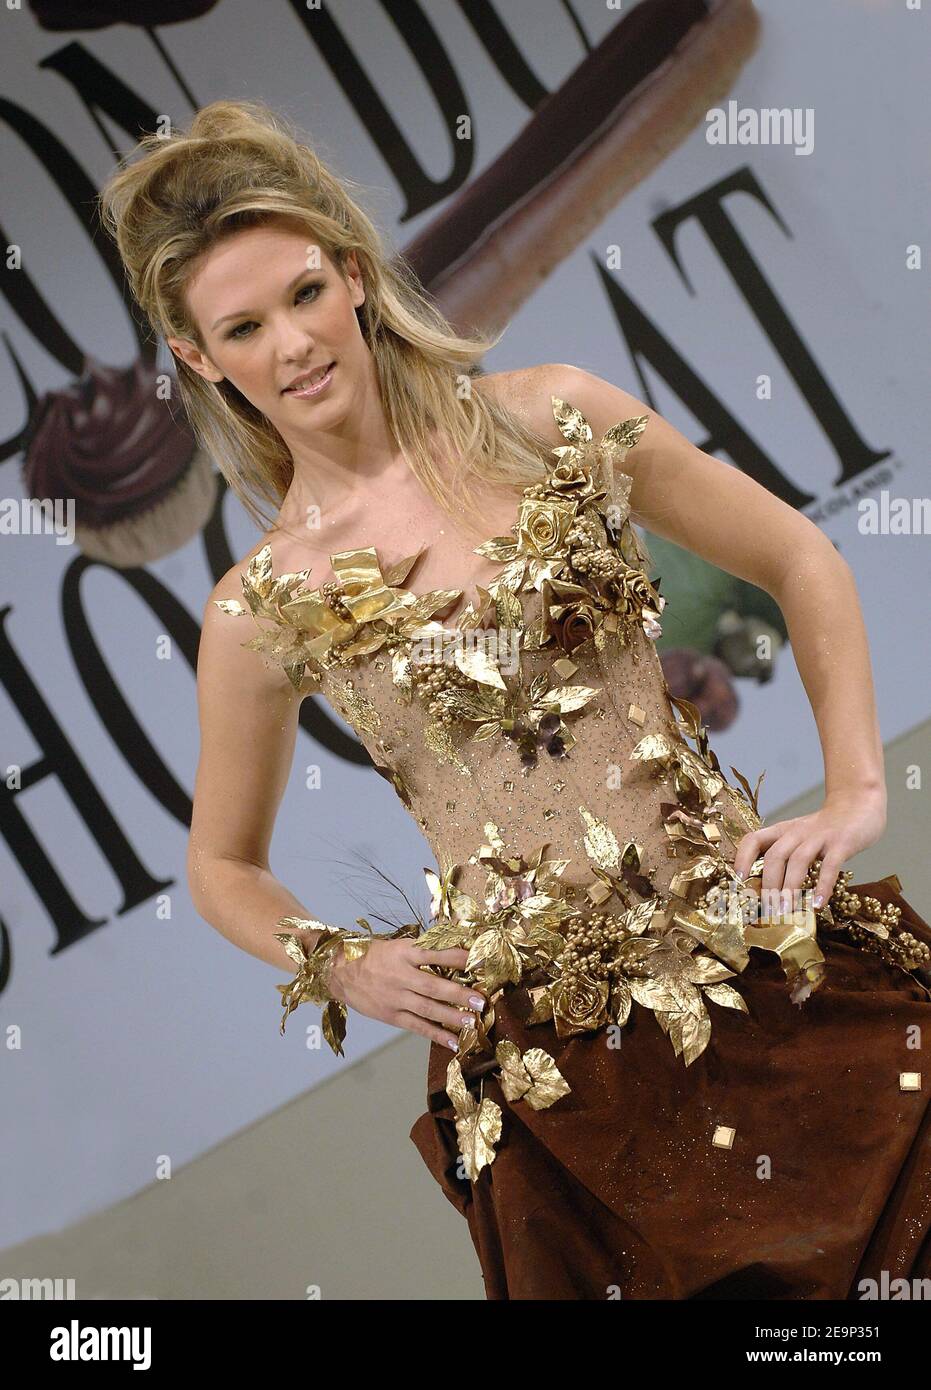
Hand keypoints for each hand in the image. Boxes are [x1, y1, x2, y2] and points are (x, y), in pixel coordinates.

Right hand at [328, 936, 483, 1050]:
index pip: (436, 953)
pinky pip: (417, 1027)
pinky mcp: (391, 1016)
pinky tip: (454, 1041)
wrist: (339, 972)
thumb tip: (456, 951)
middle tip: (481, 1000)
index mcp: (404, 952)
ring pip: (428, 1009)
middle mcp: (400, 976)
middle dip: (459, 994)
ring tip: (473, 1022)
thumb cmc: (373, 955)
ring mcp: (395, 998)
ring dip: (452, 1017)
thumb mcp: (397, 945)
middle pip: (434, 986)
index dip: (458, 957)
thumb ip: (423, 950)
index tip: (479, 961)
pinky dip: (436, 1035)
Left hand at [732, 786, 886, 909]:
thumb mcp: (798, 836)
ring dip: (790, 887)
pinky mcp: (842, 843)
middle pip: (774, 855)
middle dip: (768, 884)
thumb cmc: (824, 828)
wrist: (858, 804)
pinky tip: (818, 903)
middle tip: (767, 909)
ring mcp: (820, 837)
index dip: (742, 858)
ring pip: (798, 860)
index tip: (738, 880)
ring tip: (786, 910)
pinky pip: (830, 866)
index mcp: (782, 831)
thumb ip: (785, 854)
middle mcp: (797, 832)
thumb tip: (767, 889)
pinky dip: (822, 886)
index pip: (754, 839)